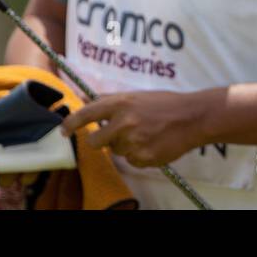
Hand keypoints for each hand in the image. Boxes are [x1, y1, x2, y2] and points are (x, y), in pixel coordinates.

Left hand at [60, 91, 212, 167]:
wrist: (193, 118)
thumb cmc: (166, 104)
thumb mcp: (137, 95)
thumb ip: (111, 100)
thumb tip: (86, 100)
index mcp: (121, 104)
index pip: (87, 114)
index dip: (71, 124)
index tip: (63, 130)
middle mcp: (124, 123)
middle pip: (95, 142)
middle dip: (100, 141)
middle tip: (115, 135)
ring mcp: (133, 142)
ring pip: (116, 151)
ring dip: (126, 145)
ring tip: (146, 133)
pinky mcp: (142, 157)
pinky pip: (132, 160)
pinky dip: (139, 154)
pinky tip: (153, 142)